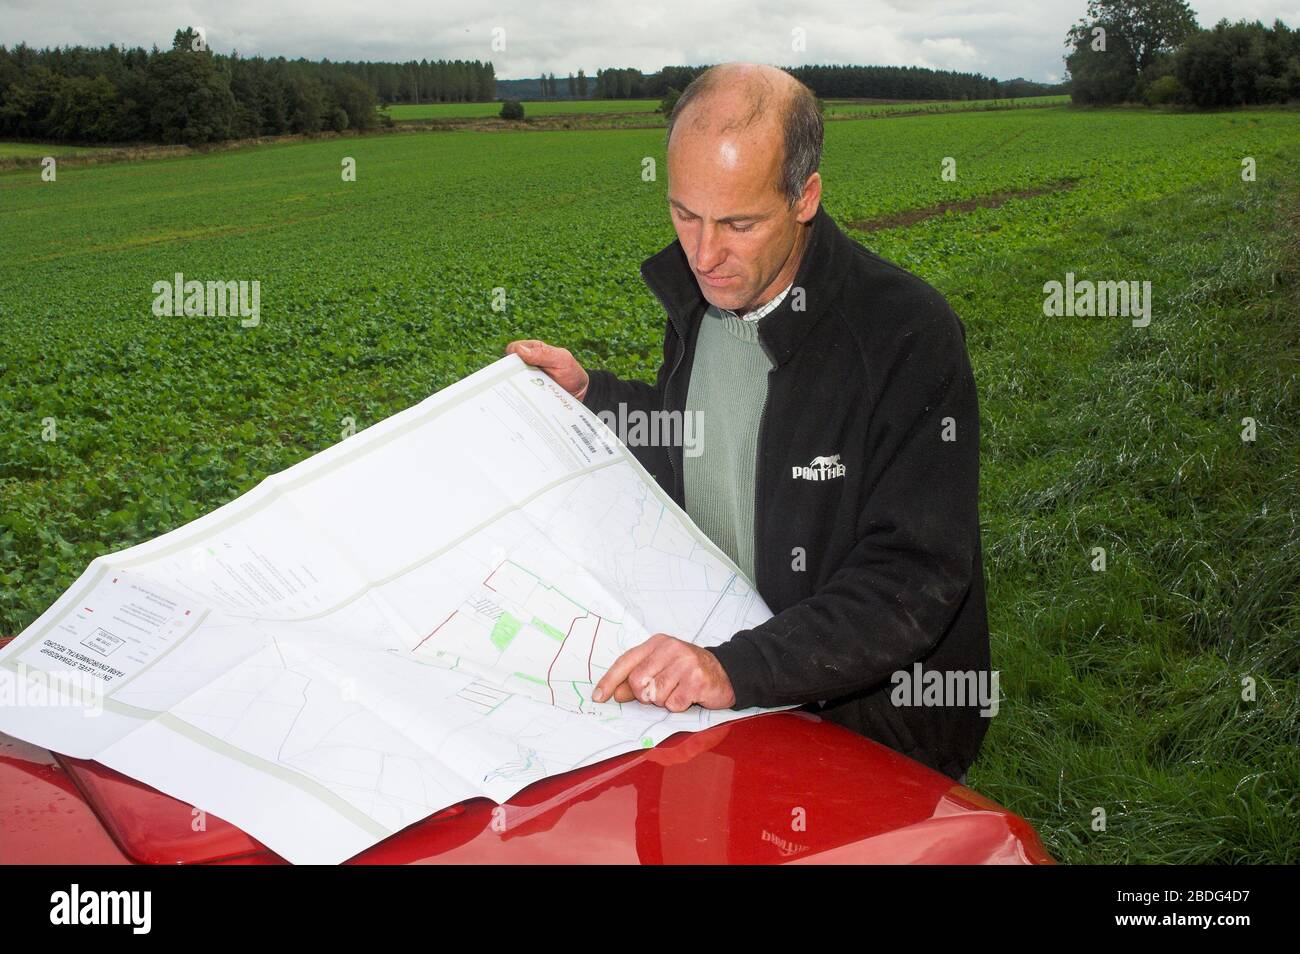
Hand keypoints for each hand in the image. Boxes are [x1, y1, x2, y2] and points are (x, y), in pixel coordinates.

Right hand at [505, 339, 589, 401]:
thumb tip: (520, 350)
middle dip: (508, 377)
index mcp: (532, 351)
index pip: (512, 350)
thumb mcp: (562, 360)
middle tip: (517, 386)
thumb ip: (543, 353)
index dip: (512, 358)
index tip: (518, 368)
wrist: (580, 394)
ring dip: (512, 391)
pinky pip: (518, 397)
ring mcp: (525, 381)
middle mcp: (525, 366)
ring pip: (509, 384)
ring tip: (518, 398)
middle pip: (506, 369)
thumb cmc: (571, 373)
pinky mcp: (527, 395)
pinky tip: (520, 406)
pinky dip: (518, 401)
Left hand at [591, 634, 735, 711]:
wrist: (726, 672)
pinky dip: (679, 706)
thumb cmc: (689, 671)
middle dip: (645, 694)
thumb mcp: (662, 668)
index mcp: (658, 643)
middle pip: (637, 681)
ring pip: (655, 694)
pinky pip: (673, 704)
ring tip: (678, 691)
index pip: (626, 661)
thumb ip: (638, 679)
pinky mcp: (697, 680)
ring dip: (664, 700)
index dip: (610, 680)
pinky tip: (689, 696)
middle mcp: (671, 648)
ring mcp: (685, 663)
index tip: (599, 696)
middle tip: (660, 692)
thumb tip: (615, 693)